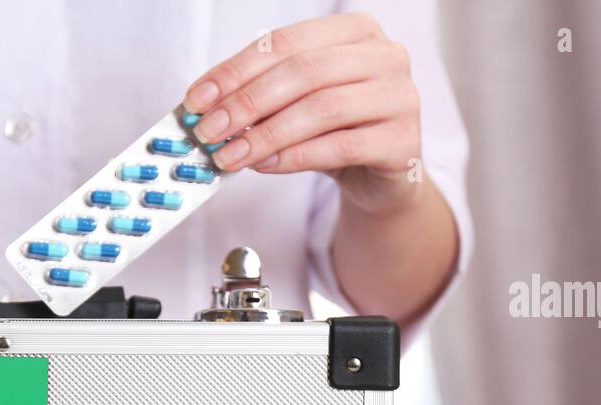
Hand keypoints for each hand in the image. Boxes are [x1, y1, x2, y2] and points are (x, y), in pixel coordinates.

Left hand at [184, 12, 422, 215]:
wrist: (381, 178)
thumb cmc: (334, 132)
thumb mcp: (295, 105)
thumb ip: (260, 98)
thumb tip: (206, 110)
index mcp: (355, 31)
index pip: (286, 42)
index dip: (236, 70)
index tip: (197, 99)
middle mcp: (385, 55)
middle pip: (304, 72)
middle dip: (246, 103)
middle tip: (208, 131)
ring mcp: (400, 96)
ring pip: (322, 109)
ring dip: (266, 135)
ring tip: (229, 156)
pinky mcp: (403, 142)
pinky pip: (341, 147)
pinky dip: (295, 157)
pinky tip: (264, 165)